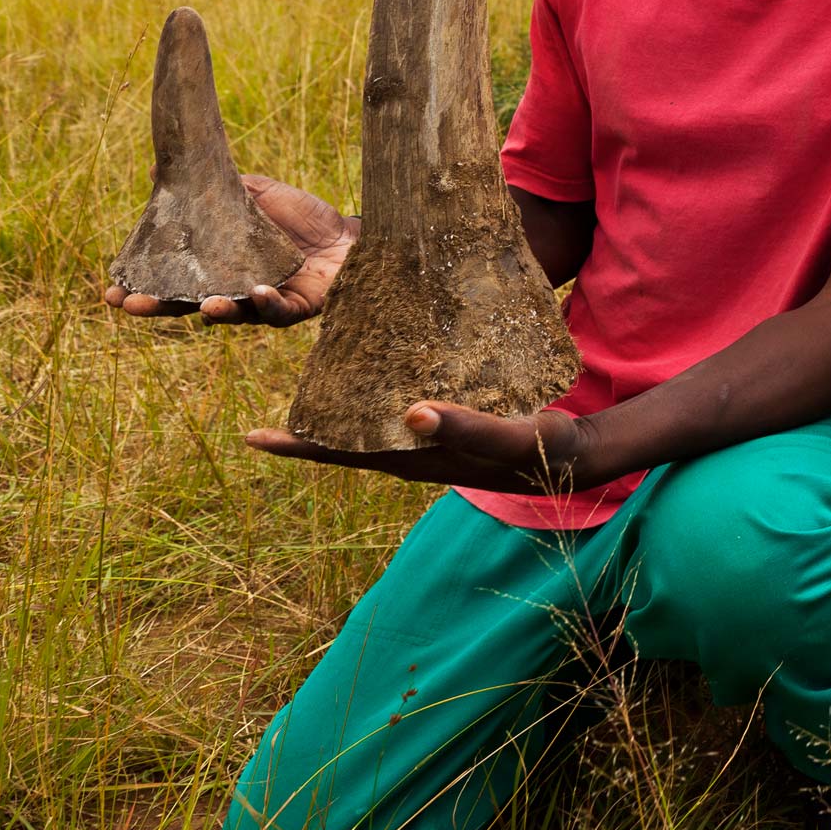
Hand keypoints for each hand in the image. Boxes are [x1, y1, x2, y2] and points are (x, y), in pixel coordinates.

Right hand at [104, 173, 357, 325]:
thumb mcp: (252, 194)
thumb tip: (157, 167)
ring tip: (203, 305)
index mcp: (218, 267)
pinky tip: (258, 293)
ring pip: (232, 315)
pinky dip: (267, 304)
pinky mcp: (296, 308)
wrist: (351, 231)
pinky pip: (277, 312)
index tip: (110, 290)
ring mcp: (263, 303)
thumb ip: (211, 188)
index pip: (172, 282)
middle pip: (190, 306)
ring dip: (215, 311)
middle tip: (132, 304)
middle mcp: (234, 290)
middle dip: (161, 307)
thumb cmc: (301, 215)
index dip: (143, 287)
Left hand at [243, 402, 600, 493]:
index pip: (344, 454)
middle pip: (348, 439)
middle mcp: (415, 451)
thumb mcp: (508, 436)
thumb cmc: (542, 449)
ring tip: (320, 374)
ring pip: (372, 424)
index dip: (299, 446)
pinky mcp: (451, 423)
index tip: (252, 436)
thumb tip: (410, 414)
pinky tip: (384, 370)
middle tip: (277, 395)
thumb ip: (465, 428)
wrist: (577, 454)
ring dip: (345, 405)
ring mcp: (432, 440)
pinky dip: (382, 393)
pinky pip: (402, 410)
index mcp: (417, 459)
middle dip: (312, 423)